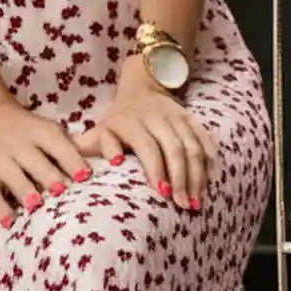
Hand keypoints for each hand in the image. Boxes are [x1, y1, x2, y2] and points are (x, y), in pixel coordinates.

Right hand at [0, 100, 91, 227]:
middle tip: (60, 191)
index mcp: (40, 132)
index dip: (71, 161)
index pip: (58, 146)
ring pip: (13, 178)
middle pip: (35, 162)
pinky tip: (9, 222)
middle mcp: (18, 144)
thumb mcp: (46, 129)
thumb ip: (66, 148)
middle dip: (48, 177)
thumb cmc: (27, 130)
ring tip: (34, 205)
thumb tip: (91, 173)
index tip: (83, 176)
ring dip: (24, 192)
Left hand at [75, 55, 216, 209]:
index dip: (156, 170)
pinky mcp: (192, 120)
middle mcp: (157, 118)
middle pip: (175, 148)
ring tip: (196, 200)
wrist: (143, 86)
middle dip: (181, 178)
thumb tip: (78, 173)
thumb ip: (90, 148)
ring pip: (193, 147)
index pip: (148, 147)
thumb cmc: (118, 119)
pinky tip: (211, 181)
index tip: (163, 193)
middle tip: (183, 205)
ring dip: (197, 175)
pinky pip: (205, 140)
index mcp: (132, 121)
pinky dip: (210, 160)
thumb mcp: (100, 129)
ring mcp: (178, 118)